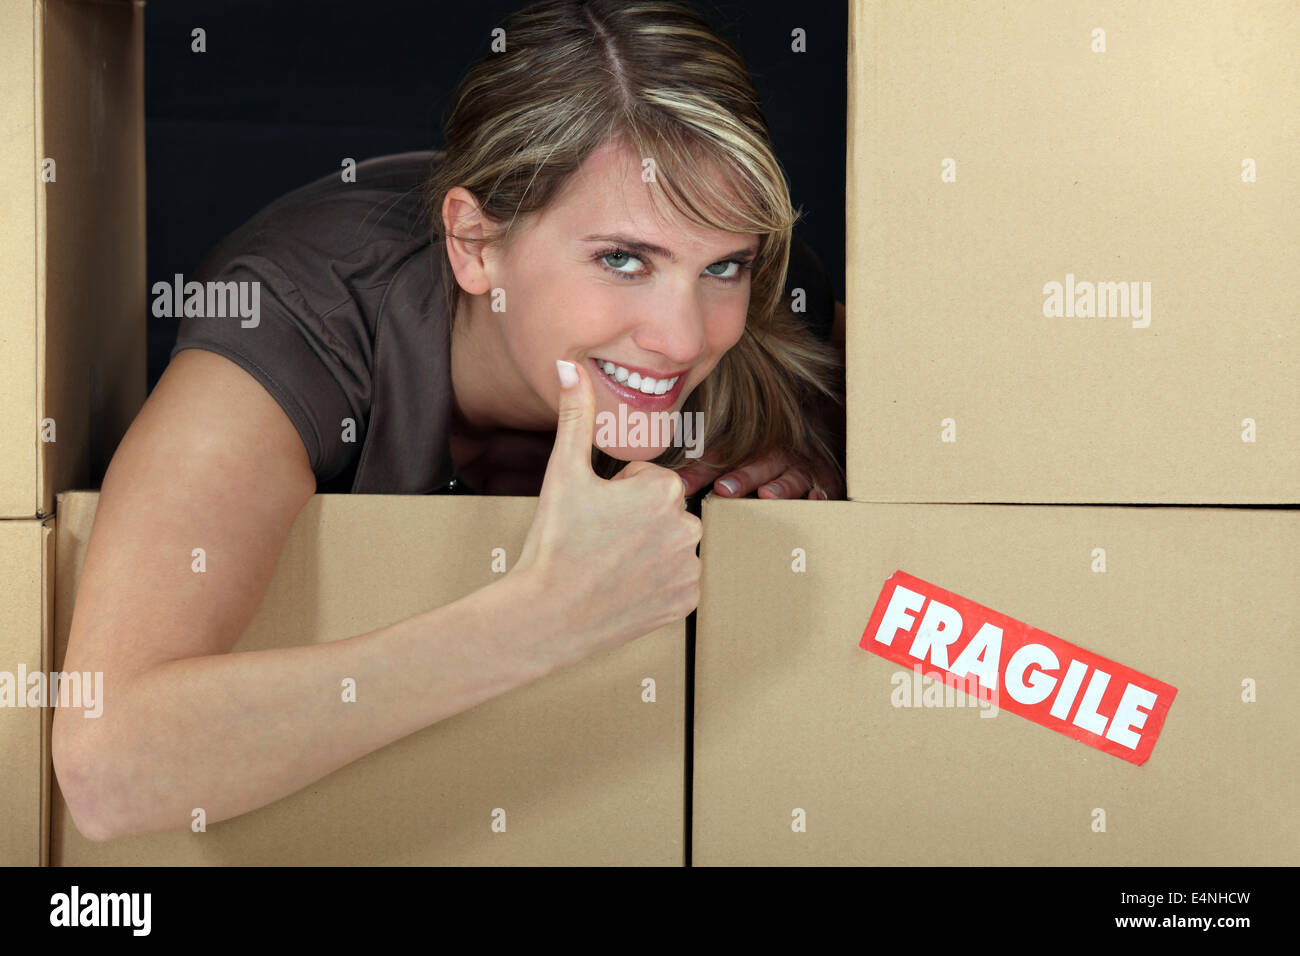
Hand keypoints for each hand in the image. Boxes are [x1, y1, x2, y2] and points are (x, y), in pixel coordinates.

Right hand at [510, 360, 702, 669]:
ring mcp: (690, 567)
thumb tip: (569, 366)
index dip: (618, 494)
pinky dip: (656, 584)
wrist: (548, 615)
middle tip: (599, 541)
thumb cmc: (554, 542)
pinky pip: (677, 580)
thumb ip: (575, 414)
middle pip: (663, 511)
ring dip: (646, 551)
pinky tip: (625, 589)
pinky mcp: (688, 601)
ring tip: (609, 566)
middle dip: (636, 521)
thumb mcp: (563, 472)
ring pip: (670, 544)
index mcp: (665, 490)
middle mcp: (688, 527)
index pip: (649, 480)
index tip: (596, 515)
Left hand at [676, 449, 842, 499]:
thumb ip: (705, 470)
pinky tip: (815, 500)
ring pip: (791, 476)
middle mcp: (777, 456)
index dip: (702, 471)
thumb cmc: (765, 459)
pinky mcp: (826, 483)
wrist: (815, 440)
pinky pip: (825, 488)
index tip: (682, 485)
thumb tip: (673, 482)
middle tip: (723, 489)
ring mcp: (803, 469)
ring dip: (779, 486)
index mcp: (750, 449)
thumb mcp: (737, 458)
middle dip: (741, 477)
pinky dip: (820, 494)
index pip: (722, 459)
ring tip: (766, 496)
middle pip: (758, 464)